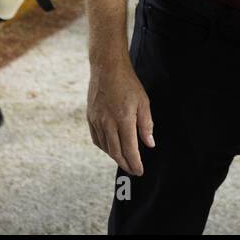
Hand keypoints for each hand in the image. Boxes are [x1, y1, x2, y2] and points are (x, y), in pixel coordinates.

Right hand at [87, 56, 154, 174]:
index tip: (140, 171)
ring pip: (106, 147)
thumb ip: (146, 125)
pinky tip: (111, 148)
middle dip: (125, 165)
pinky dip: (105, 148)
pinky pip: (96, 139)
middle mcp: (108, 123)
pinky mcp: (90, 117)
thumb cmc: (128, 84)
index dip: (135, 163)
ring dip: (115, 157)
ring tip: (124, 161)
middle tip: (133, 171)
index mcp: (123, 119)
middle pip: (116, 152)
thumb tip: (149, 144)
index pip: (130, 149)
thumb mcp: (143, 102)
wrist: (107, 68)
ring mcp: (97, 121)